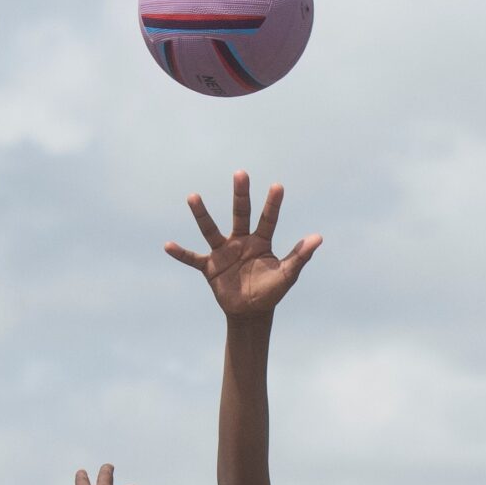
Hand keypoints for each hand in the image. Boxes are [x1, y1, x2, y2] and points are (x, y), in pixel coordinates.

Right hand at [164, 171, 321, 316]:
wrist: (250, 312)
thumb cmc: (270, 292)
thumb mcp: (287, 275)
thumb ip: (299, 256)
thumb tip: (318, 238)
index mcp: (261, 241)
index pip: (268, 219)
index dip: (273, 204)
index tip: (278, 186)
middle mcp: (241, 241)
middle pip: (241, 213)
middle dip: (241, 194)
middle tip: (241, 173)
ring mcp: (223, 252)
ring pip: (211, 230)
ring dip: (202, 214)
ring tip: (193, 196)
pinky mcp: (209, 267)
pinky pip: (192, 259)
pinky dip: (181, 253)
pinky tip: (168, 245)